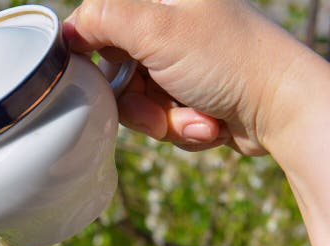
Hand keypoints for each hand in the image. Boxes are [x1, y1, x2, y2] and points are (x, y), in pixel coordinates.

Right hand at [64, 0, 316, 154]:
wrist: (282, 109)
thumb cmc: (230, 63)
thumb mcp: (159, 32)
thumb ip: (106, 20)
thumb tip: (69, 28)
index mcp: (165, 0)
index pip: (102, 17)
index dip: (91, 48)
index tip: (92, 73)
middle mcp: (173, 27)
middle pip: (115, 68)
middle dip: (136, 99)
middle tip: (158, 107)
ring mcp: (182, 63)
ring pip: (137, 99)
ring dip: (161, 118)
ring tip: (196, 117)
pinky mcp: (190, 94)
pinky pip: (159, 116)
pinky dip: (179, 126)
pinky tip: (207, 123)